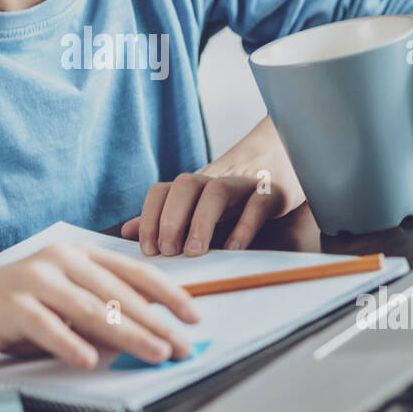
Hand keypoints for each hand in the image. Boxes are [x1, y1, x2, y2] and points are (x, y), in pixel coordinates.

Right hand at [0, 243, 200, 368]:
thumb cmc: (13, 307)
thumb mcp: (62, 304)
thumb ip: (99, 313)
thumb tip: (145, 334)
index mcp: (77, 255)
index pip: (133, 271)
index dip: (167, 293)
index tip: (193, 315)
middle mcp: (60, 260)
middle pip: (117, 292)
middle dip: (155, 322)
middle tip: (181, 345)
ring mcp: (35, 280)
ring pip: (90, 308)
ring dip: (127, 334)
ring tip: (153, 353)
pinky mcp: (11, 304)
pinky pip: (46, 326)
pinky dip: (69, 343)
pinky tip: (89, 359)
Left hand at [120, 160, 302, 257]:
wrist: (284, 160)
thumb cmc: (235, 196)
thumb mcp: (199, 206)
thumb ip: (165, 218)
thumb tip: (128, 229)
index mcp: (194, 186)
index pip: (161, 191)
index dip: (150, 217)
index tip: (148, 250)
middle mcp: (215, 181)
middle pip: (185, 186)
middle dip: (171, 219)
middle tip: (168, 251)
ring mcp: (244, 185)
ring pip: (217, 191)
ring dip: (201, 221)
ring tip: (195, 252)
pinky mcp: (273, 193)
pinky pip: (257, 204)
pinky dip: (243, 226)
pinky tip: (232, 248)